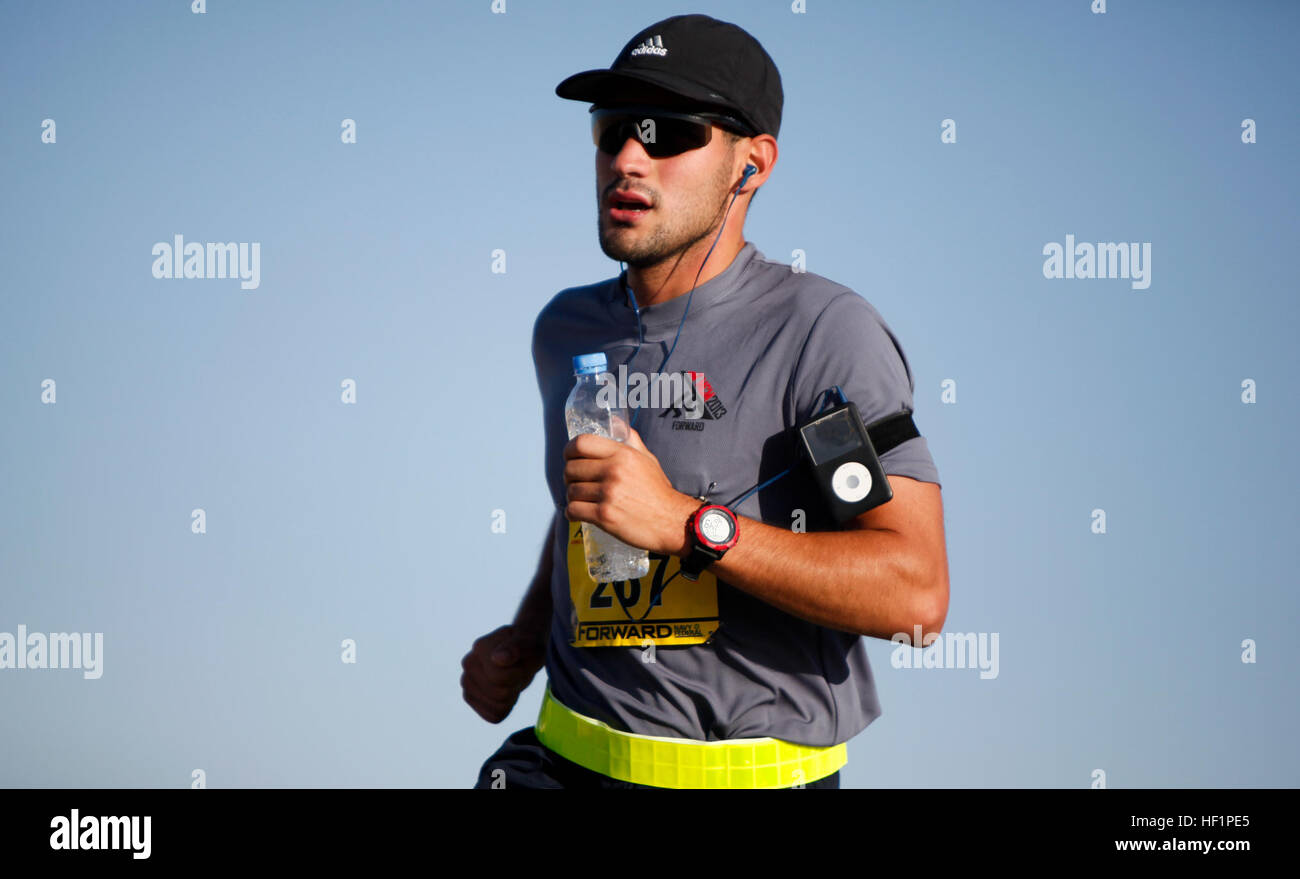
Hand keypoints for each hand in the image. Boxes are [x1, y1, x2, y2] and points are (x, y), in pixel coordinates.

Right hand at [460, 624, 545, 723]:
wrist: (522, 651)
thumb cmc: (527, 645)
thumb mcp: (529, 641)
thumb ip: (515, 647)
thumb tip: (498, 658)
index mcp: (481, 647)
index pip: (499, 677)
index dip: (518, 673)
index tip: (521, 660)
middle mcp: (468, 664)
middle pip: (500, 694)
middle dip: (515, 685)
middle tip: (518, 670)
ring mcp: (467, 682)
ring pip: (497, 708)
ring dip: (512, 696)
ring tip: (512, 679)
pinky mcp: (471, 698)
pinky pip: (493, 716)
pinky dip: (506, 707)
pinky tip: (506, 690)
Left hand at [563, 426, 698, 556]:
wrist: (671, 522)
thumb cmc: (658, 492)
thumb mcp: (647, 459)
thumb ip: (630, 440)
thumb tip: (614, 422)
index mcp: (623, 454)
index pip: (581, 443)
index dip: (569, 450)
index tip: (570, 457)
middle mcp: (614, 471)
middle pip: (571, 468)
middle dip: (570, 476)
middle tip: (576, 482)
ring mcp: (608, 494)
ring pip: (571, 491)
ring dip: (573, 497)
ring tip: (582, 499)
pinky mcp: (604, 516)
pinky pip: (573, 510)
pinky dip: (573, 513)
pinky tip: (580, 513)